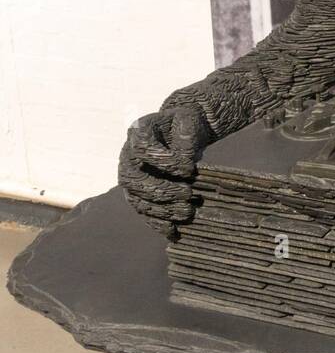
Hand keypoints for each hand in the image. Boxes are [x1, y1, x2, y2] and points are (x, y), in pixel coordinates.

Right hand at [118, 104, 213, 236]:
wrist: (182, 134)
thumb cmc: (184, 126)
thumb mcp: (188, 121)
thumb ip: (186, 138)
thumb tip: (185, 163)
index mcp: (138, 134)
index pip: (143, 149)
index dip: (165, 162)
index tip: (189, 169)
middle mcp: (128, 157)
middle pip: (134, 180)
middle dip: (162, 190)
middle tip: (188, 193)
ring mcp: (131, 178)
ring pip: (138, 200)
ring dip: (162, 210)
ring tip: (188, 211)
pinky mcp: (138, 194)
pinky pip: (143, 212)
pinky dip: (157, 224)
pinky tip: (173, 231)